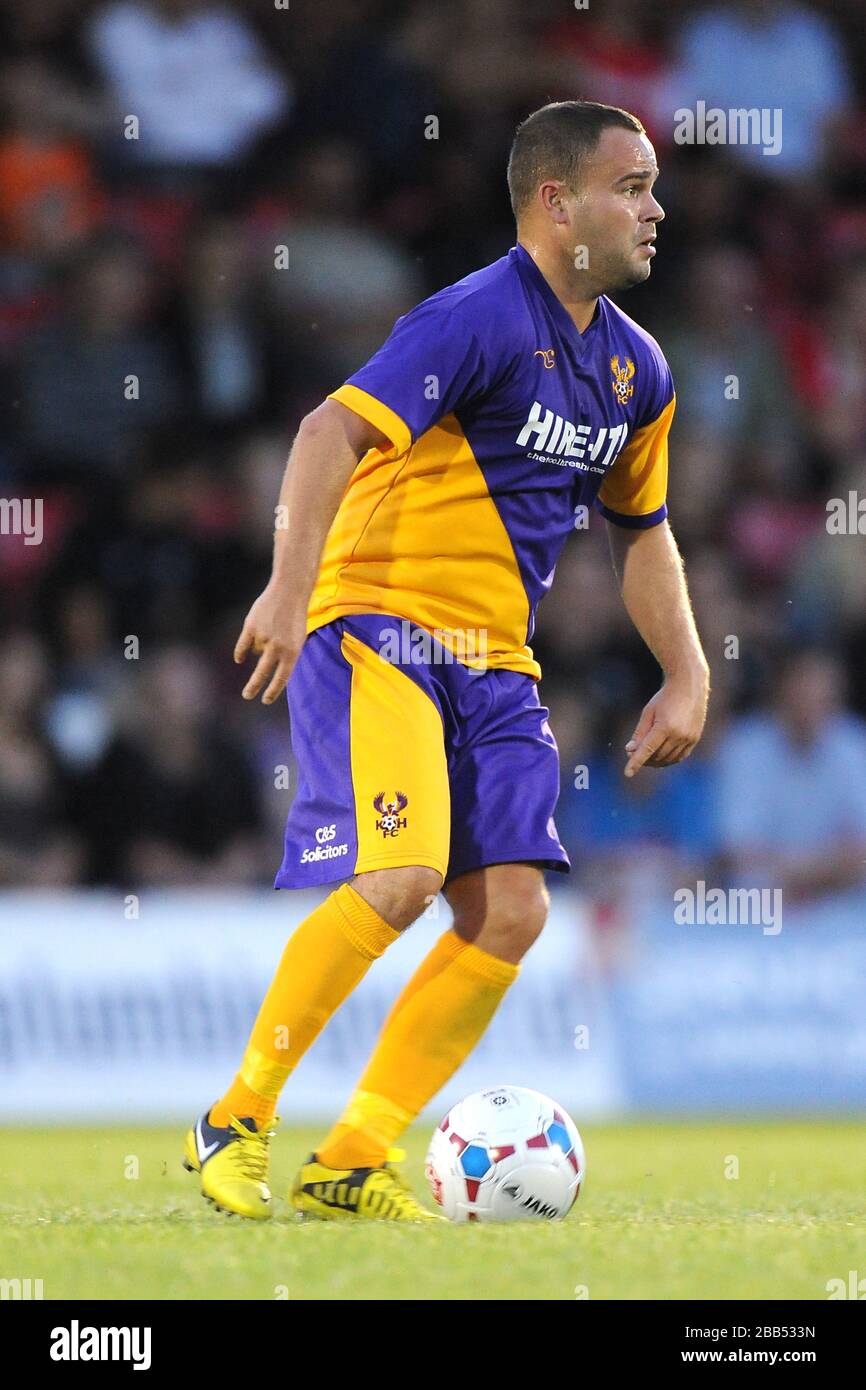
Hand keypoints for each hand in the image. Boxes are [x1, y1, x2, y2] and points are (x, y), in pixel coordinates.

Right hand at [234, 583, 307, 704]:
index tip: (265, 700)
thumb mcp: (297, 639)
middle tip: (247, 696)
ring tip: (270, 632)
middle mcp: (278, 647)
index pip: (281, 678)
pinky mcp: (251, 627)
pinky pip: (243, 646)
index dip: (273, 691)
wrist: (289, 592)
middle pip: (262, 673)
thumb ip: (285, 657)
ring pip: (255, 652)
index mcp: (292, 652)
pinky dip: (241, 653)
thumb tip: (269, 672)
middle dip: (254, 687)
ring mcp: (263, 637)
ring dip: (260, 646)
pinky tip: (240, 659)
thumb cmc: (294, 617)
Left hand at [624, 672, 708, 777]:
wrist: (689, 686)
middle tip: (634, 754)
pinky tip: (660, 755)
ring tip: (646, 755)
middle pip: (657, 756)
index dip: (636, 762)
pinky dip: (669, 759)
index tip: (627, 773)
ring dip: (656, 761)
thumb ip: (639, 733)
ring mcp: (689, 738)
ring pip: (668, 759)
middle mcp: (678, 734)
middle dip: (644, 759)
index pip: (646, 750)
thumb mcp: (648, 712)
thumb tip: (630, 751)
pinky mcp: (695, 739)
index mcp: (665, 726)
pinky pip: (680, 757)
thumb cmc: (665, 698)